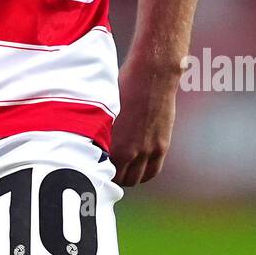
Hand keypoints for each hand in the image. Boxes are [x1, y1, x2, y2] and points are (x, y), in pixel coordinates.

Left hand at [109, 57, 178, 187]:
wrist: (152, 75)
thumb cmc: (124, 86)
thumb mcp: (105, 110)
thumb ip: (101, 131)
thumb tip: (93, 142)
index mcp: (114, 143)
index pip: (104, 172)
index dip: (99, 172)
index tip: (96, 168)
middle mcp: (132, 151)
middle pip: (121, 179)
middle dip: (114, 177)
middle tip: (109, 169)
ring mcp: (149, 150)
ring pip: (138, 178)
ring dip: (130, 177)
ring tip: (124, 169)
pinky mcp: (162, 145)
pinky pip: (153, 170)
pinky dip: (145, 173)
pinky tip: (139, 167)